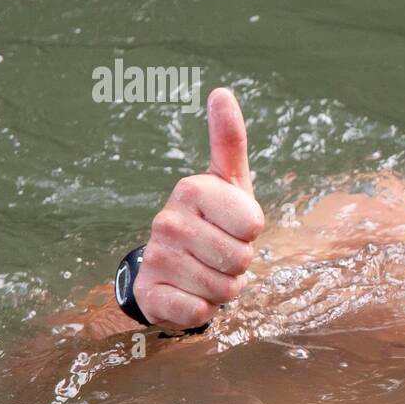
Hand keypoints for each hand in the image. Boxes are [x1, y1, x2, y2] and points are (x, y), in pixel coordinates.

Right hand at [132, 87, 264, 330]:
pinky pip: (200, 312)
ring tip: (206, 271)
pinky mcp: (151, 295)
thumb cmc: (214, 222)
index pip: (253, 224)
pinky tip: (188, 293)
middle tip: (220, 253)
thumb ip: (229, 140)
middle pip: (241, 258)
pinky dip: (203, 310)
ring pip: (225, 288)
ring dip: (224, 287)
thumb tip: (221, 91)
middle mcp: (167, 220)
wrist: (172, 271)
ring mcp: (156, 257)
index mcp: (192, 189)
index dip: (252, 233)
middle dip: (240, 264)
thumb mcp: (229, 182)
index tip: (234, 226)